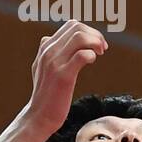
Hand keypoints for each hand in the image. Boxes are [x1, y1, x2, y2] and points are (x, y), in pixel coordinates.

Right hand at [23, 20, 106, 136]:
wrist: (39, 116)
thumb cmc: (46, 93)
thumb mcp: (42, 69)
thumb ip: (47, 53)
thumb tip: (47, 38)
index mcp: (46, 47)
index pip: (71, 25)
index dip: (89, 31)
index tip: (97, 45)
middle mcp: (48, 51)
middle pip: (77, 27)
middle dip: (95, 35)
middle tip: (102, 49)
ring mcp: (54, 62)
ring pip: (79, 37)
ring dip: (96, 42)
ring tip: (100, 53)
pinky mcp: (63, 76)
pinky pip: (81, 56)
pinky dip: (91, 55)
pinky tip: (92, 61)